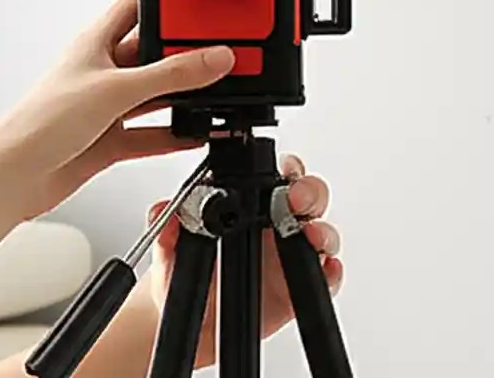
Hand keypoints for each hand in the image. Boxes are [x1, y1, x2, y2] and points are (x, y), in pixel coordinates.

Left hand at [0, 0, 236, 218]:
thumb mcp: (116, 89)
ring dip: (184, 96)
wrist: (14, 177)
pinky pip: (153, 133)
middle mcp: (104, 70)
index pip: (138, 5)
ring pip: (157, 94)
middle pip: (156, 52)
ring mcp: (108, 106)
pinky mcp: (111, 139)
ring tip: (217, 93)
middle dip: (187, 52)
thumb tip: (214, 57)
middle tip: (223, 52)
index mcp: (96, 41)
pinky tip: (197, 133)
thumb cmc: (39, 122)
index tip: (203, 0)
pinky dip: (176, 134)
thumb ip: (170, 74)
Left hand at [145, 153, 343, 366]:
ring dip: (324, 232)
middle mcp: (276, 226)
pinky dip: (331, 273)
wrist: (190, 322)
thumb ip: (166, 230)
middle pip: (310, 197)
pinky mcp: (298, 288)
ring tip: (314, 238)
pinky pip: (325, 277)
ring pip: (323, 234)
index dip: (287, 170)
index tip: (283, 175)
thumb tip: (163, 211)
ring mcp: (290, 256)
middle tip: (299, 202)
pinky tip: (325, 271)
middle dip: (312, 193)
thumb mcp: (169, 252)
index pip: (277, 176)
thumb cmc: (184, 277)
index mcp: (249, 207)